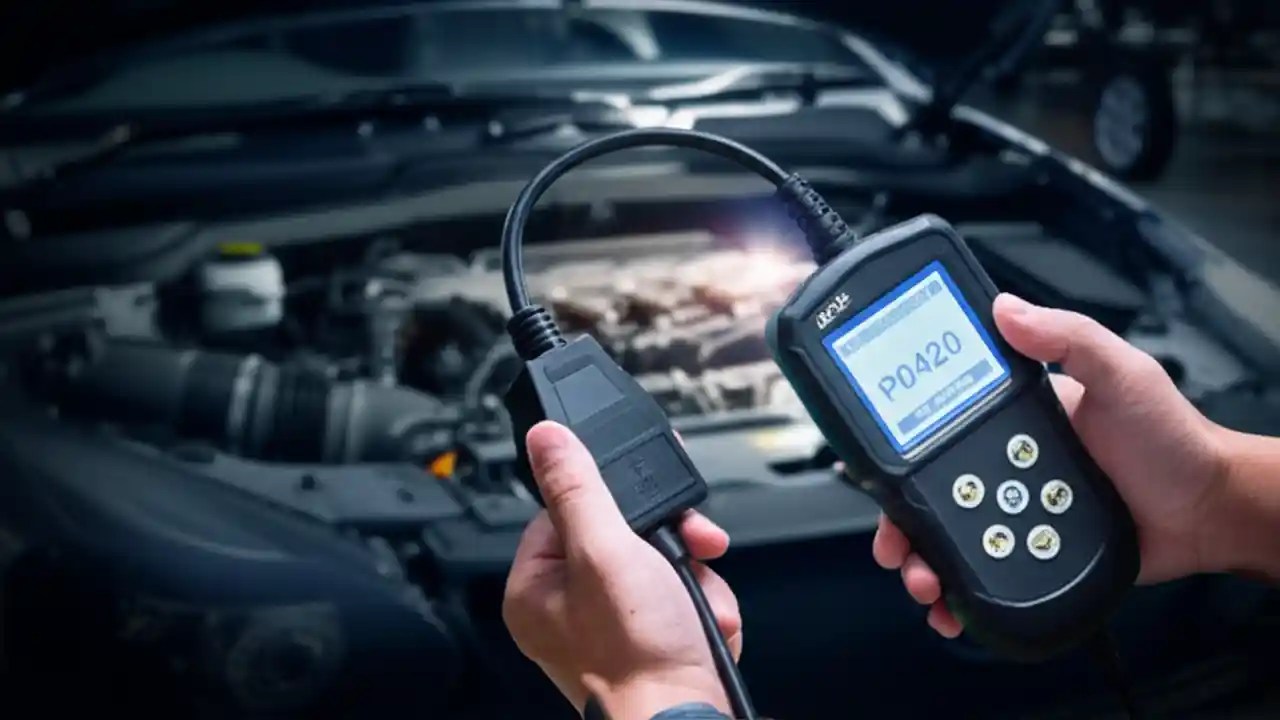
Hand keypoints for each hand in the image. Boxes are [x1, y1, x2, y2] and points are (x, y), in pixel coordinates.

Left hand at [503, 421, 740, 718]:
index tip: (651, 503)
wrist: (685, 719)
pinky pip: (678, 599)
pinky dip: (700, 606)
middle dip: (669, 547)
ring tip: (695, 603)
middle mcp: (566, 610)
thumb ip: (579, 487)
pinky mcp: (649, 643)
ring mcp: (608, 629)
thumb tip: (546, 438)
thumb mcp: (607, 549)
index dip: (616, 503)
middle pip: (622, 536)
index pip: (568, 511)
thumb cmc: (638, 654)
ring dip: (692, 579)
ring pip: (659, 566)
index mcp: (535, 588)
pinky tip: (704, 623)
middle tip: (691, 550)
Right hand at [873, 293, 1230, 637]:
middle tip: (896, 547)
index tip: (879, 477)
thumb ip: (1067, 338)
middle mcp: (1003, 465)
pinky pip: (984, 576)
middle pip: (929, 496)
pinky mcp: (1031, 555)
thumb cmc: (1171, 439)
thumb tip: (1006, 308)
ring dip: (923, 566)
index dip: (898, 457)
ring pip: (948, 542)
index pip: (935, 432)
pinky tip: (951, 609)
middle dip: (900, 527)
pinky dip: (959, 596)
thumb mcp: (1121, 374)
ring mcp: (1014, 511)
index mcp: (1010, 420)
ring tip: (926, 584)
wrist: (1208, 511)